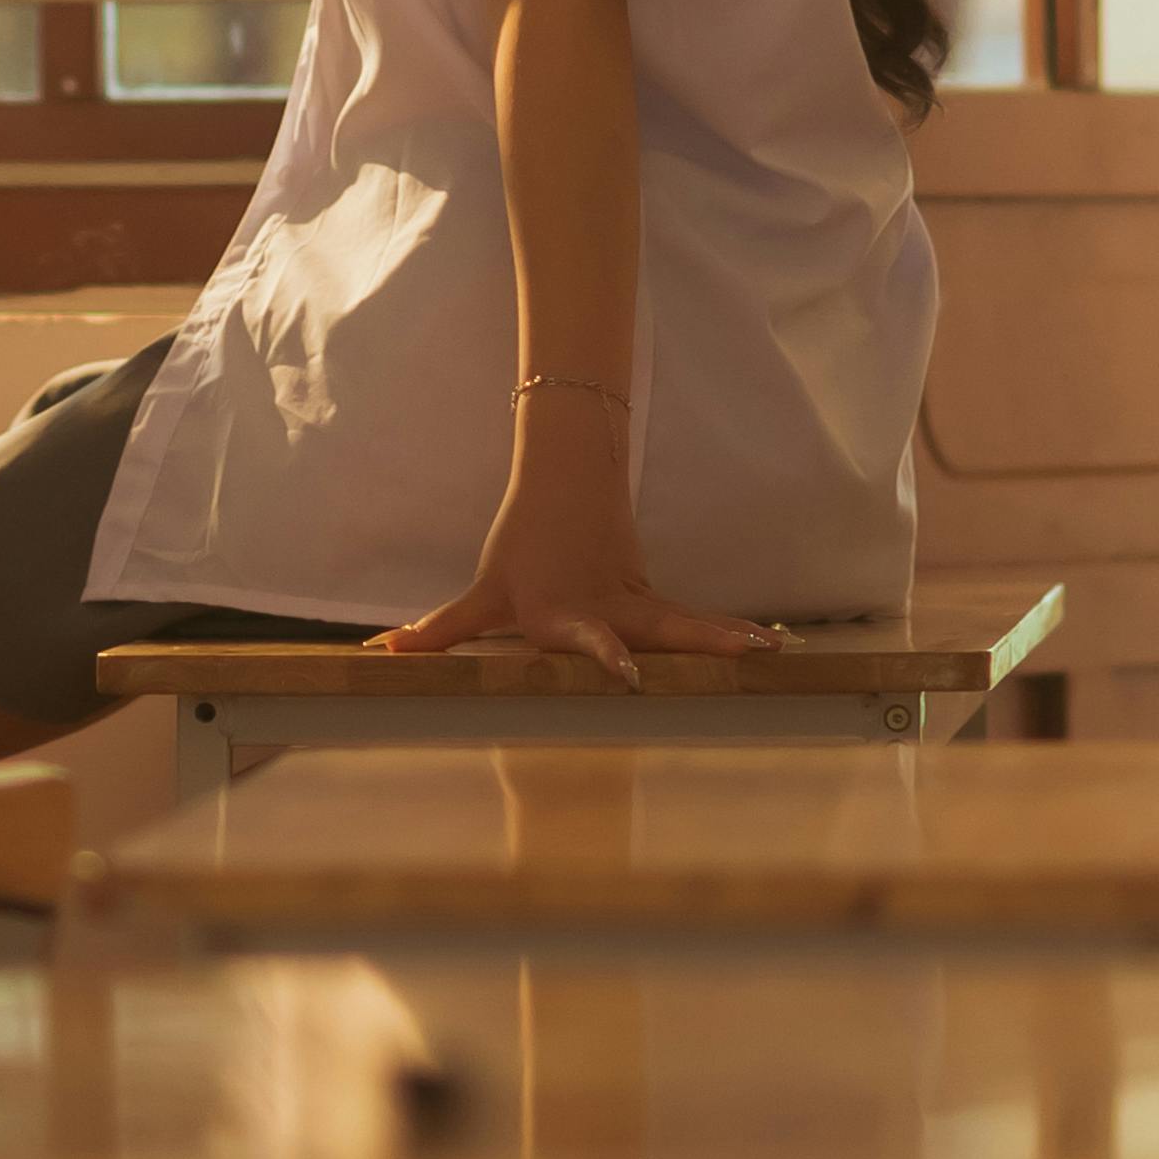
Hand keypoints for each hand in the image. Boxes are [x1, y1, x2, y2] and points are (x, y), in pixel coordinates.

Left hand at [377, 382, 771, 686]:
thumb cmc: (522, 546)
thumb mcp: (481, 594)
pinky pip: (695, 621)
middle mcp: (612, 610)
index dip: (607, 656)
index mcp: (569, 614)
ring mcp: (640, 602)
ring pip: (690, 622)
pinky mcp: (655, 599)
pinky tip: (771, 648)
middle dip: (705, 644)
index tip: (630, 675)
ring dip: (730, 638)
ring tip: (776, 652)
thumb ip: (438, 632)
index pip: (590, 638)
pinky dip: (732, 634)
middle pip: (663, 629)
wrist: (565, 482)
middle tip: (745, 658)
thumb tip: (383, 652)